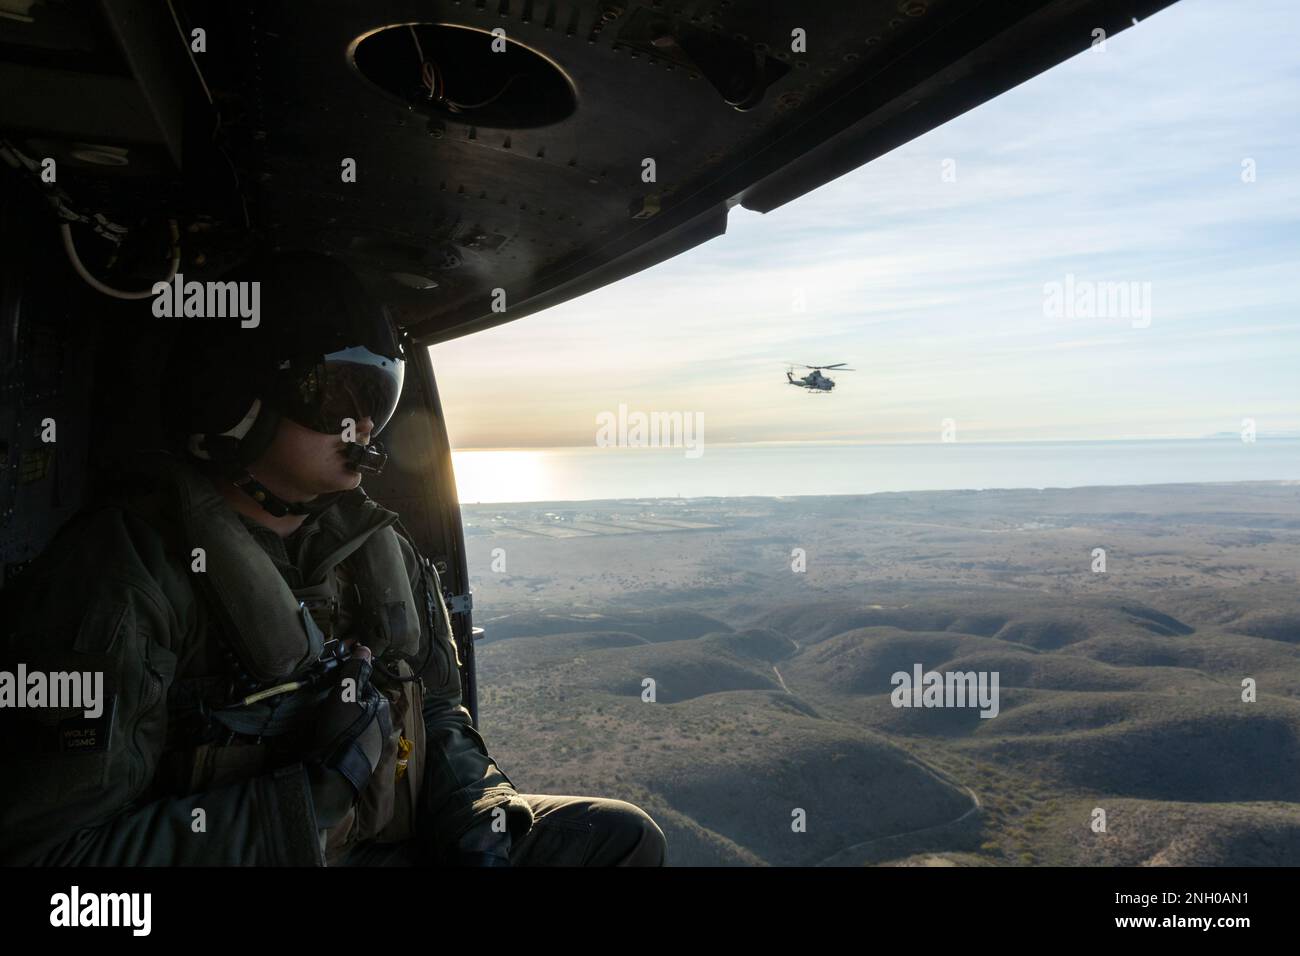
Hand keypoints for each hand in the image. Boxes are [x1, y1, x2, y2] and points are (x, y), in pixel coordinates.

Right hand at [306, 645, 390, 827]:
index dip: (347, 683)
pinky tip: (324, 737)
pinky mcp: (358, 762)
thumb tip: (366, 648)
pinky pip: (348, 741)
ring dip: (339, 721)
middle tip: (323, 703)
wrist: (331, 776)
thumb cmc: (341, 730)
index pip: (364, 687)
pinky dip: (338, 737)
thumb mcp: (345, 695)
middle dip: (343, 703)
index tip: (331, 684)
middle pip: (359, 706)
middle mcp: (381, 728)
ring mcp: (371, 747)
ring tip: (321, 720)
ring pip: (354, 725)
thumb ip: (354, 672)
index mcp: (382, 709)